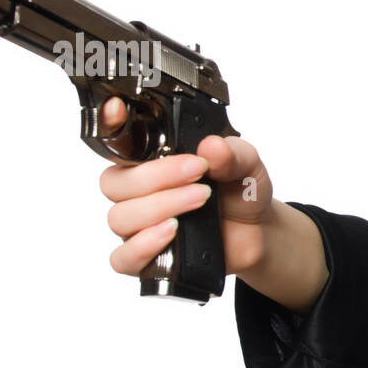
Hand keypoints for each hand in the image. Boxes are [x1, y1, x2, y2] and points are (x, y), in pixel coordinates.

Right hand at [97, 97, 273, 278]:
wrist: (258, 231)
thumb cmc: (240, 192)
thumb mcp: (246, 164)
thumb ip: (232, 153)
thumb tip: (213, 146)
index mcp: (151, 159)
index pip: (118, 142)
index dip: (109, 125)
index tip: (117, 109)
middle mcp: (137, 192)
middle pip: (116, 184)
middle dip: (157, 177)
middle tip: (198, 175)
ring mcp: (138, 226)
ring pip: (120, 218)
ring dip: (159, 207)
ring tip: (200, 201)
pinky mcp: (146, 257)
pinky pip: (123, 257)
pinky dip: (143, 246)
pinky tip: (170, 233)